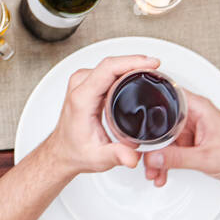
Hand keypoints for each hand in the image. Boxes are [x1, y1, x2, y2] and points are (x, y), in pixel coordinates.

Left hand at [43, 54, 159, 177]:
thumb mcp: (98, 158)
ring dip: (130, 64)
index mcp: (81, 99)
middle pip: (111, 63)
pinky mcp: (86, 83)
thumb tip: (132, 157)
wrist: (62, 152)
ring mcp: (81, 83)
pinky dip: (123, 69)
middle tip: (157, 67)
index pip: (107, 69)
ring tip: (150, 70)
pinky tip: (136, 73)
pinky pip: (107, 69)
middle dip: (136, 62)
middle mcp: (79, 86)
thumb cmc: (76, 151)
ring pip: (109, 64)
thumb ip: (117, 156)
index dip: (131, 62)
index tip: (151, 63)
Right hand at [142, 90, 219, 190]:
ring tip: (153, 171)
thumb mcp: (206, 158)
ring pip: (166, 138)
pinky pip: (172, 149)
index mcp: (200, 108)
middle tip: (142, 154)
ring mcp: (194, 130)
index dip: (150, 101)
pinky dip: (165, 161)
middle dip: (151, 140)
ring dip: (157, 156)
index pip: (168, 96)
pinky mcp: (194, 142)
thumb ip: (176, 158)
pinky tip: (162, 173)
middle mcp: (195, 116)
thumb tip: (153, 157)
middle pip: (162, 121)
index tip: (136, 114)